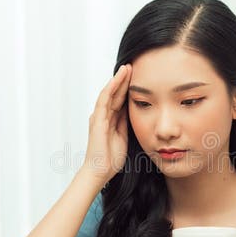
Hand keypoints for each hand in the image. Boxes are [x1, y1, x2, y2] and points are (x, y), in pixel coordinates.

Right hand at [83, 64, 131, 183]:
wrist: (99, 171)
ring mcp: (99, 116)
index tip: (138, 76)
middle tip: (133, 65)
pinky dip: (110, 89)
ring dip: (118, 80)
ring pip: (109, 93)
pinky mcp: (97, 120)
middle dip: (123, 79)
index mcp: (110, 119)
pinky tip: (117, 80)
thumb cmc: (110, 158)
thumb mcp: (124, 136)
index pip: (120, 99)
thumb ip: (125, 123)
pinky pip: (104, 100)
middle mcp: (102, 115)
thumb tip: (135, 111)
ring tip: (127, 68)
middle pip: (115, 93)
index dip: (127, 87)